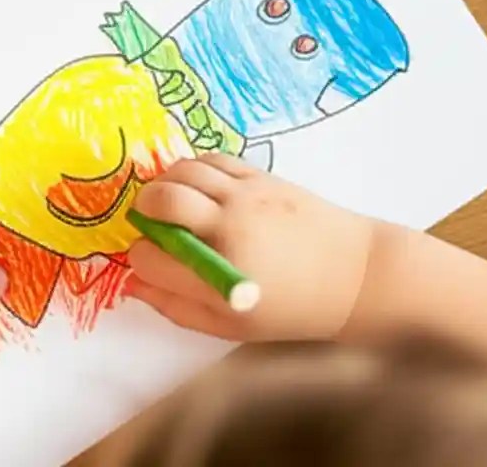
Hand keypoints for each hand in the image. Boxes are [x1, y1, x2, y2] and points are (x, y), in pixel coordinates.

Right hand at [126, 153, 380, 341]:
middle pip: (162, 201)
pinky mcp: (261, 176)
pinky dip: (192, 170)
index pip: (150, 257)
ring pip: (183, 172)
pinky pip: (210, 160)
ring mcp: (247, 197)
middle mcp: (231, 230)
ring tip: (170, 203)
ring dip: (165, 185)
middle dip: (144, 210)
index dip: (141, 258)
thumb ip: (175, 306)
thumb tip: (132, 282)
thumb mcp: (228, 326)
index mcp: (220, 276)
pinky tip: (197, 188)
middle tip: (149, 221)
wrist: (355, 275)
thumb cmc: (289, 308)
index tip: (152, 261)